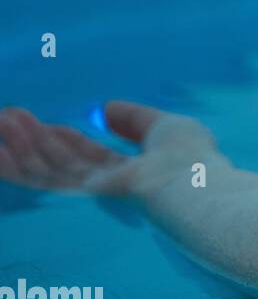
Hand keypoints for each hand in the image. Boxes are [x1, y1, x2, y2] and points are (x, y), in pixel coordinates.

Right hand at [0, 101, 215, 197]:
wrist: (196, 180)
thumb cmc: (190, 155)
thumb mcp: (164, 125)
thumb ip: (135, 118)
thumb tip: (106, 108)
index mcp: (130, 171)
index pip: (87, 156)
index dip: (63, 138)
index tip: (39, 120)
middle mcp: (110, 184)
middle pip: (61, 163)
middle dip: (32, 140)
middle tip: (8, 116)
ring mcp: (98, 190)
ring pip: (48, 169)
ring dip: (22, 145)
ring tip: (3, 120)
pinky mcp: (87, 191)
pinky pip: (46, 177)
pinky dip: (20, 162)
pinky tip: (1, 148)